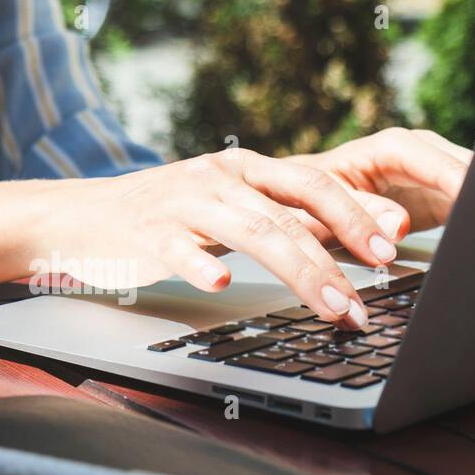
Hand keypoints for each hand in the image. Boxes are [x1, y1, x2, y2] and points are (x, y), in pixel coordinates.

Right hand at [41, 149, 411, 327]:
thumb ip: (285, 219)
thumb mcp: (230, 209)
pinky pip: (178, 246)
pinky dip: (201, 263)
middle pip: (288, 215)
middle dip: (335, 258)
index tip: (392, 246)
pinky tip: (221, 282)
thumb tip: (357, 238)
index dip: (356, 212)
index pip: (313, 183)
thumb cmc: (167, 217)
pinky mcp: (146, 230)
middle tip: (365, 299)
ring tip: (330, 306)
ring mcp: (182, 201)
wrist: (82, 216)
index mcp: (246, 168)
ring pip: (250, 231)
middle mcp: (219, 177)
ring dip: (297, 272)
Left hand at [287, 128, 472, 233]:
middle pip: (467, 167)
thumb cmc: (311, 197)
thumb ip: (360, 212)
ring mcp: (435, 174)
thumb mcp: (325, 205)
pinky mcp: (443, 196)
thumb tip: (398, 226)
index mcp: (391, 149)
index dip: (461, 181)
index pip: (436, 162)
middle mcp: (420, 154)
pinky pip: (471, 202)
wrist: (306, 198)